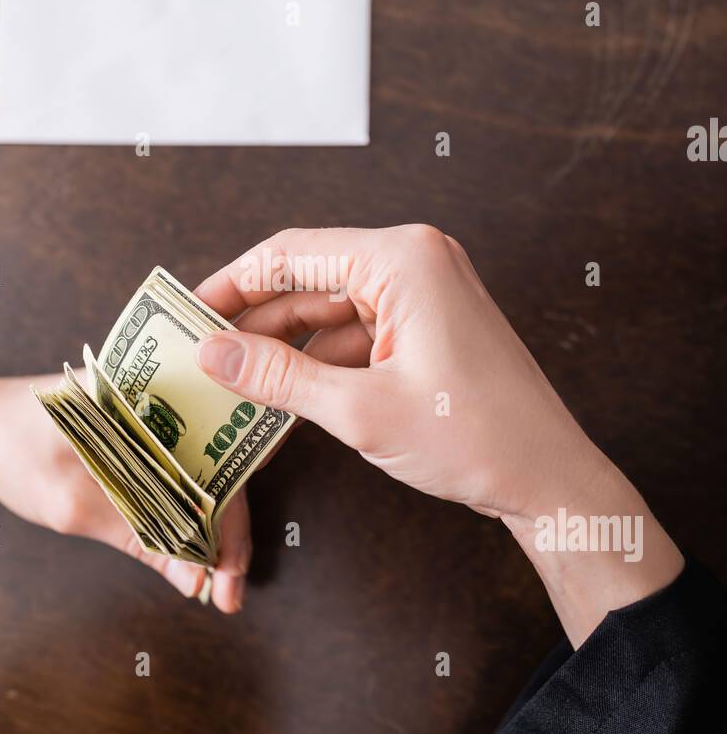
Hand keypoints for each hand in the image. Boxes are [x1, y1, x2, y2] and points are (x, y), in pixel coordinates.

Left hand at [0, 362, 250, 613]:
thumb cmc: (13, 448)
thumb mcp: (69, 502)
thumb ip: (136, 537)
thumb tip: (194, 579)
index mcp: (151, 395)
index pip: (216, 460)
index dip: (229, 523)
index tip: (228, 577)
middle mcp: (166, 397)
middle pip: (221, 471)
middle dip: (227, 537)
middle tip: (228, 594)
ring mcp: (162, 414)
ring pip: (207, 480)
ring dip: (212, 533)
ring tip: (217, 585)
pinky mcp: (152, 434)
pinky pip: (185, 477)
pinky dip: (189, 517)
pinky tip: (196, 552)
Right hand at [194, 226, 682, 644]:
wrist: (550, 479)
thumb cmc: (474, 440)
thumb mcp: (359, 411)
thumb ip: (276, 378)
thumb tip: (210, 354)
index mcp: (402, 259)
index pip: (290, 254)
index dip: (230, 284)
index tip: (184, 314)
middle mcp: (414, 259)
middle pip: (307, 279)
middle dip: (253, 320)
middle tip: (199, 355)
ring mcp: (425, 291)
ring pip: (328, 309)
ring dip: (283, 346)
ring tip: (230, 382)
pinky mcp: (429, 324)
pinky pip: (356, 331)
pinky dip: (319, 360)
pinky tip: (280, 394)